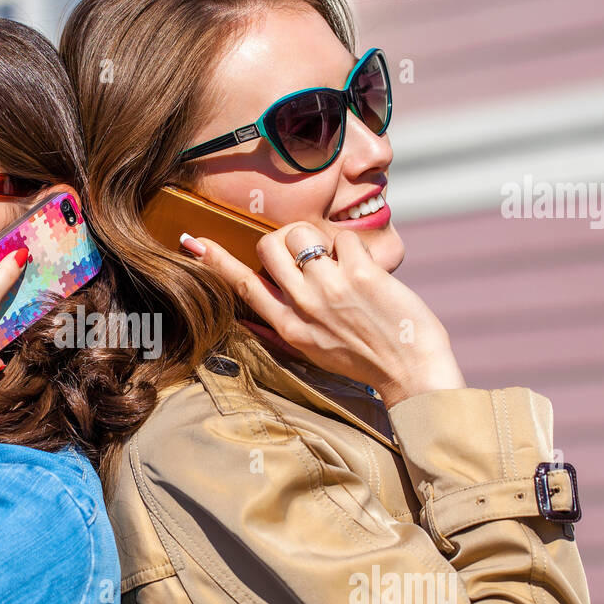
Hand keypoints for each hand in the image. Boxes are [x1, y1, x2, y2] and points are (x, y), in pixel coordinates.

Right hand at [181, 224, 464, 405]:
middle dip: (284, 238)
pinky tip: (364, 268)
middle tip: (306, 251)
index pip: (243, 286)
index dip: (216, 261)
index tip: (193, 242)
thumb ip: (287, 321)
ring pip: (302, 232)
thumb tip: (261, 295)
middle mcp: (303, 307)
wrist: (411, 370)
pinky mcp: (360, 274)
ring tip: (337, 259)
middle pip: (269, 246)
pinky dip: (352, 246)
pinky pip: (342, 237)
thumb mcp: (313, 348)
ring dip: (318, 236)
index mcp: (288, 327)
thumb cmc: (366, 358)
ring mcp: (330, 288)